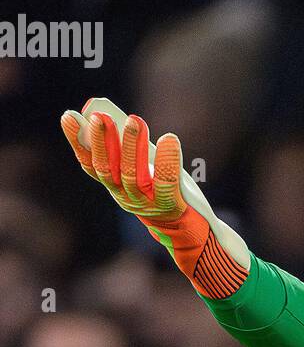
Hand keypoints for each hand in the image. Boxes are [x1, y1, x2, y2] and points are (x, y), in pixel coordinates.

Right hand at [60, 96, 249, 297]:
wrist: (190, 230)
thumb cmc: (164, 192)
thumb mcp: (144, 170)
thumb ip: (132, 151)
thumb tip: (126, 121)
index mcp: (114, 186)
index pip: (89, 164)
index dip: (77, 142)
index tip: (69, 116)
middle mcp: (125, 197)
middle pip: (108, 169)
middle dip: (103, 141)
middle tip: (102, 116)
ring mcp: (147, 204)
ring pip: (133, 175)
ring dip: (133, 146)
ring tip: (135, 120)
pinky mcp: (171, 207)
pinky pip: (167, 183)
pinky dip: (168, 161)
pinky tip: (170, 140)